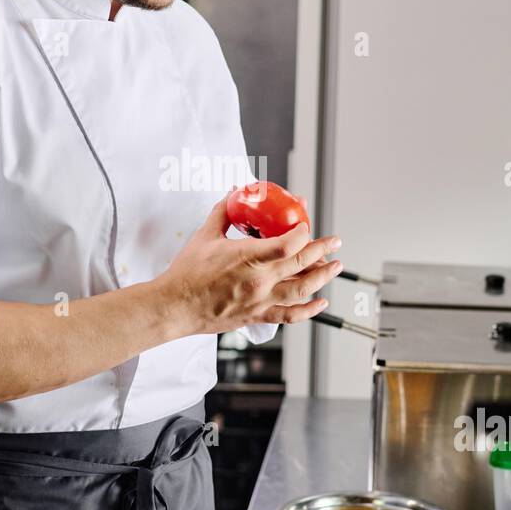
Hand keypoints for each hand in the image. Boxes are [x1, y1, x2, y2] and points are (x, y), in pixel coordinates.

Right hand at [157, 196, 341, 336]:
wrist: (175, 305)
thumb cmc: (187, 273)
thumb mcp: (205, 235)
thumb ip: (224, 212)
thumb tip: (235, 193)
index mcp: (247, 257)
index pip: (287, 244)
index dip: (303, 233)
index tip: (306, 225)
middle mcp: (258, 281)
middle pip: (300, 264)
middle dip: (322, 250)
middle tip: (334, 241)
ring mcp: (260, 301)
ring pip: (302, 290)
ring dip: (323, 277)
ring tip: (335, 267)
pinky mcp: (257, 316)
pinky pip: (290, 315)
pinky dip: (309, 311)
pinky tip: (320, 303)